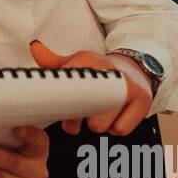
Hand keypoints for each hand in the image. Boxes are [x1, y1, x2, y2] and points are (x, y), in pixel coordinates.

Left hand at [30, 40, 151, 136]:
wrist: (135, 69)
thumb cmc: (99, 71)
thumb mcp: (77, 64)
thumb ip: (53, 61)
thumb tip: (35, 47)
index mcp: (89, 62)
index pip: (69, 85)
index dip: (62, 101)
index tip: (57, 109)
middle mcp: (110, 73)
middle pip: (85, 111)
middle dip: (77, 118)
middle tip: (74, 118)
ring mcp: (128, 88)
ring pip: (102, 125)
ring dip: (96, 125)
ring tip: (96, 115)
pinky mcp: (143, 101)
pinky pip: (120, 129)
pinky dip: (115, 127)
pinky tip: (114, 117)